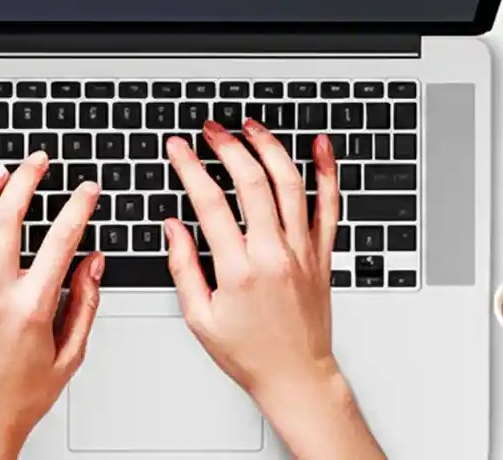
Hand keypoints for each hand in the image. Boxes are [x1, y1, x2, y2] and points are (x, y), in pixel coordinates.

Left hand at [0, 151, 104, 459]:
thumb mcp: (70, 354)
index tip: (87, 189)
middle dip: (27, 179)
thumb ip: (85, 303)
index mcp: (31, 309)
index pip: (61, 240)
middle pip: (8, 218)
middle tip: (39, 162)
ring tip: (2, 172)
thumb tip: (95, 261)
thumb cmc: (21, 395)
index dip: (78, 206)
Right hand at [164, 119, 384, 459]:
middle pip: (252, 182)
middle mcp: (274, 254)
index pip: (210, 202)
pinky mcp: (322, 253)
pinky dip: (327, 172)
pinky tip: (320, 146)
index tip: (178, 147)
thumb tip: (173, 226)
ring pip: (291, 184)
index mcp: (239, 270)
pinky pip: (329, 205)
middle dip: (228, 146)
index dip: (190, 167)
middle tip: (211, 129)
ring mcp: (303, 251)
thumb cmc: (250, 353)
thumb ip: (184, 267)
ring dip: (270, 147)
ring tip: (250, 127)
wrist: (297, 376)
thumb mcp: (200, 318)